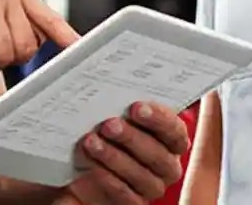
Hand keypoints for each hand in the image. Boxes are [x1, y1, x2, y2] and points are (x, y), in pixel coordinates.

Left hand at [66, 102, 190, 203]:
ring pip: (142, 176)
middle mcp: (165, 165)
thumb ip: (116, 96)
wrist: (77, 168)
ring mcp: (150, 187)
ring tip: (92, 142)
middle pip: (158, 154)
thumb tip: (98, 60)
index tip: (137, 107)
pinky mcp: (133, 203)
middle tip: (109, 124)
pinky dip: (109, 180)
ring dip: (115, 158)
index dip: (159, 119)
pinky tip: (92, 167)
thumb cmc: (101, 133)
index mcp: (169, 139)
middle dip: (132, 137)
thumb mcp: (109, 110)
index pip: (174, 130)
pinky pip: (126, 196)